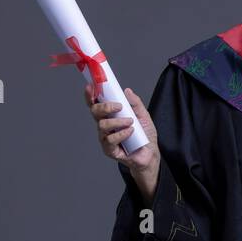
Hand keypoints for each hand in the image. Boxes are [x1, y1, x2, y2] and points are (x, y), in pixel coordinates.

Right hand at [85, 83, 160, 203]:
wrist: (150, 154)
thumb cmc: (145, 135)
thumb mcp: (143, 115)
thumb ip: (135, 103)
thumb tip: (127, 91)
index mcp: (110, 115)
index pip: (96, 103)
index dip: (91, 95)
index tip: (91, 86)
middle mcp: (105, 126)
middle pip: (94, 111)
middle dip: (105, 106)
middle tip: (119, 106)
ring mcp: (105, 138)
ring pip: (102, 125)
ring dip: (117, 122)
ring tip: (131, 123)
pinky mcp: (109, 150)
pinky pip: (110, 140)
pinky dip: (121, 134)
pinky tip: (131, 132)